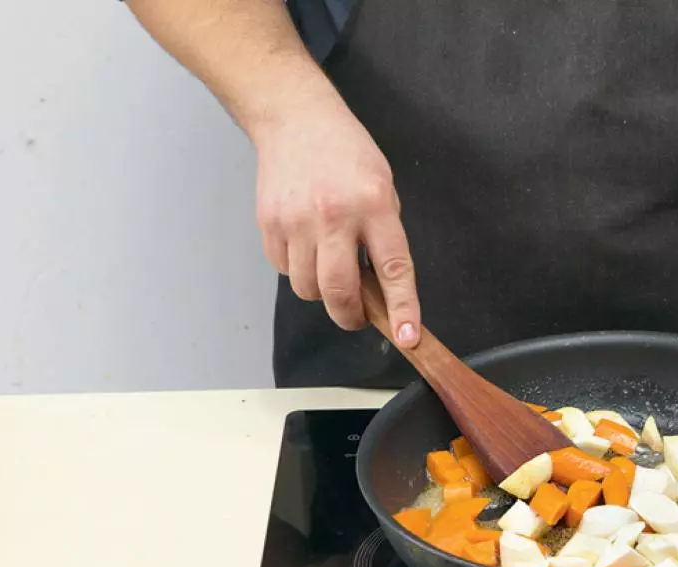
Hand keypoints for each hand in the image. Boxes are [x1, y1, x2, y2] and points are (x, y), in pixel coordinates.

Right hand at [254, 102, 420, 347]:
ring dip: (323, 292)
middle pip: (339, 291)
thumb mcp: (383, 187)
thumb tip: (382, 288)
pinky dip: (298, 270)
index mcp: (373, 204)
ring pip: (308, 288)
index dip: (402, 308)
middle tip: (358, 316)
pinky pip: (284, 270)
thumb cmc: (347, 154)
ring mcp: (296, 221)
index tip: (408, 336)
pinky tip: (307, 246)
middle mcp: (334, 215)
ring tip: (331, 266)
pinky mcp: (269, 224)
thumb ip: (384, 235)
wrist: (296, 120)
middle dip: (351, 316)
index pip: (393, 268)